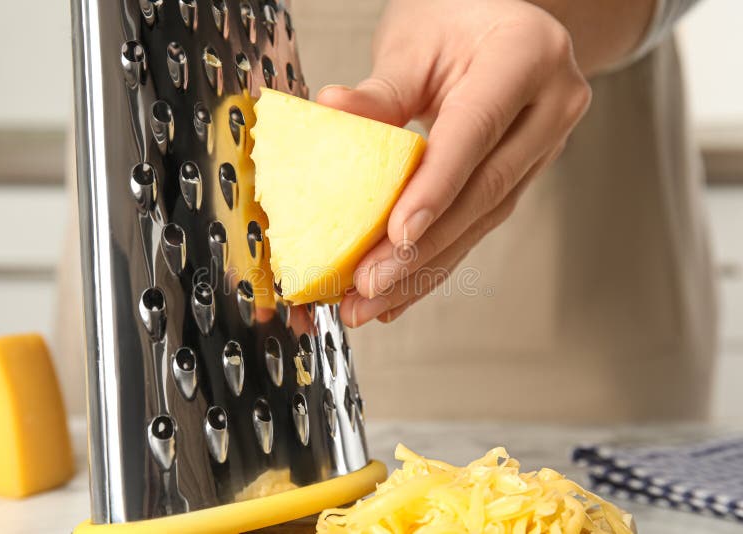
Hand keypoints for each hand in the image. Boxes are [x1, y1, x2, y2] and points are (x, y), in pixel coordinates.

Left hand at [317, 0, 590, 326]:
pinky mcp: (525, 172)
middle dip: (424, 247)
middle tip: (370, 284)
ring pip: (484, 217)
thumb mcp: (415, 41)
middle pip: (485, 189)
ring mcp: (545, 144)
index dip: (436, 188)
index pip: (476, 131)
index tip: (397, 235)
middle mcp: (551, 105)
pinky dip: (439, 258)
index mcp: (527, 55)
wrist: (501, 19)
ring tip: (373, 301)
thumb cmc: (457, 17)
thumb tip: (331, 112)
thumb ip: (380, 89)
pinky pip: (481, 221)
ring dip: (427, 267)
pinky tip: (404, 290)